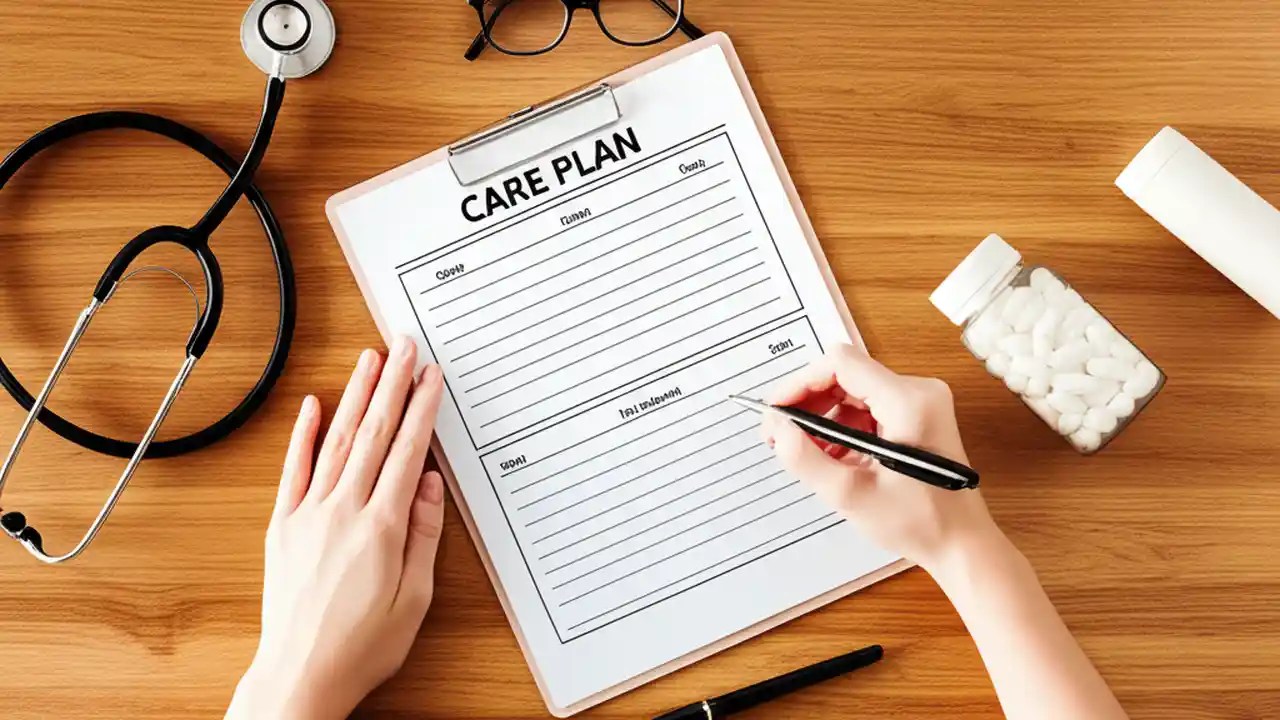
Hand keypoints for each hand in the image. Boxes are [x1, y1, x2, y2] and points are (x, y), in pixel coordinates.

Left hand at [227, 337, 445, 719]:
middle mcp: (342, 511)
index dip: (422, 409)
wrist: (300, 675)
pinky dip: (304, 435)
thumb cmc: (361, 646)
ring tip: (369, 360)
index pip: (408, 452)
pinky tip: (314, 404)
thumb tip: (432, 483)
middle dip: (392, 385)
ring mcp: (308, 515)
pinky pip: (293, 470)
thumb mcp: (414, 597)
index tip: (432, 377)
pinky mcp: (283, 526)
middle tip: (404, 347)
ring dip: (355, 396)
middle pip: (374, 434)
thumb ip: (425, 535)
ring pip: (337, 441)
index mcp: (381, 528)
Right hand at [760, 343, 997, 571]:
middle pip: (845, 375)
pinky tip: (832, 456)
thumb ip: (806, 458)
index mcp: (908, 402)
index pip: (840, 364)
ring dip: (824, 416)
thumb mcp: (851, 495)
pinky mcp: (918, 415)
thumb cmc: (919, 522)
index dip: (800, 383)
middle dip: (808, 402)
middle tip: (782, 436)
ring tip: (806, 452)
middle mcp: (918, 392)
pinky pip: (868, 407)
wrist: (962, 543)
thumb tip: (777, 428)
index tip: (777, 412)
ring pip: (853, 390)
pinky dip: (843, 426)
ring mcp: (920, 402)